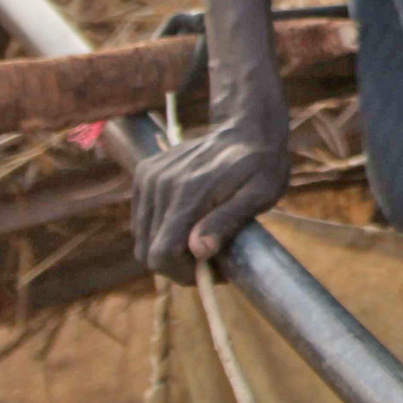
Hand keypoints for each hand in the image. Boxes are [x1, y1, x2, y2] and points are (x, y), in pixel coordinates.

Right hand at [130, 117, 290, 284]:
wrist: (247, 128)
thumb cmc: (261, 165)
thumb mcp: (261, 193)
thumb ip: (228, 220)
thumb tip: (199, 250)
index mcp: (188, 193)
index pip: (161, 254)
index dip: (182, 274)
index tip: (210, 271)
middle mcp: (160, 184)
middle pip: (148, 251)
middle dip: (177, 264)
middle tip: (209, 257)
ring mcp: (149, 177)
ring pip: (142, 237)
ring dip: (167, 246)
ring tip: (200, 238)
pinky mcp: (145, 172)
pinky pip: (142, 218)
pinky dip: (159, 227)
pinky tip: (187, 219)